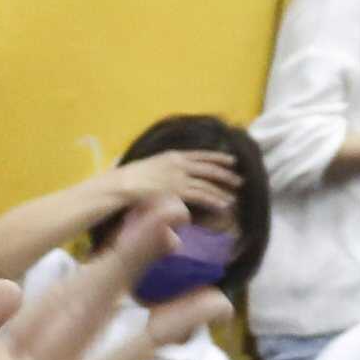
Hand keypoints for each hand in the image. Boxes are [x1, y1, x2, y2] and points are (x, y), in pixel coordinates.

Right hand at [113, 148, 242, 224]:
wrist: (120, 185)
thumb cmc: (126, 178)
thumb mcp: (148, 167)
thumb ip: (162, 170)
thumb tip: (167, 178)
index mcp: (173, 155)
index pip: (201, 155)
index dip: (218, 157)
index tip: (231, 160)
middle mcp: (180, 165)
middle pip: (209, 169)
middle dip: (226, 174)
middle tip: (239, 180)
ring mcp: (181, 178)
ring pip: (207, 184)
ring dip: (222, 191)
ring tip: (232, 198)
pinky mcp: (179, 192)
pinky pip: (202, 196)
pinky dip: (214, 200)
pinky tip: (223, 205)